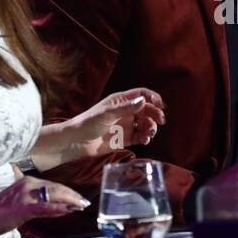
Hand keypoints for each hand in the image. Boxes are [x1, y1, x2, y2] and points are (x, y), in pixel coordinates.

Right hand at [0, 176, 88, 233]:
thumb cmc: (1, 209)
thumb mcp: (22, 199)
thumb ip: (37, 199)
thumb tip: (56, 205)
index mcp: (29, 181)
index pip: (54, 185)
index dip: (68, 191)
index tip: (78, 197)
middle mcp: (29, 184)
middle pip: (57, 188)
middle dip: (73, 195)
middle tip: (84, 202)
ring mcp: (27, 195)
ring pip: (54, 195)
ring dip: (70, 200)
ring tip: (81, 205)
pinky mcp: (24, 207)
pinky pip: (45, 207)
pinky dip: (58, 208)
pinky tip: (68, 210)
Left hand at [47, 88, 165, 163]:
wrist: (76, 142)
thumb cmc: (88, 123)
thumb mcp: (107, 113)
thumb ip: (126, 108)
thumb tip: (144, 101)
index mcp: (121, 101)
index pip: (142, 94)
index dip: (153, 98)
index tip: (160, 105)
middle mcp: (126, 111)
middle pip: (147, 109)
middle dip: (155, 114)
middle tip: (161, 121)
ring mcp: (126, 125)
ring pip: (146, 124)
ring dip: (151, 128)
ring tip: (149, 134)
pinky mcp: (125, 139)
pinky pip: (140, 136)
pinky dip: (145, 138)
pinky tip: (144, 140)